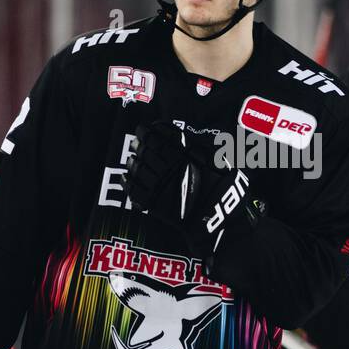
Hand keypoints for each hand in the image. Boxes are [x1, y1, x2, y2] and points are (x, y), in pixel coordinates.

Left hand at [123, 120, 263, 261]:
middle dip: (139, 145)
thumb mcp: (219, 161)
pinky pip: (134, 190)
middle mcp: (168, 166)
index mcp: (184, 154)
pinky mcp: (154, 203)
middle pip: (146, 150)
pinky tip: (125, 178)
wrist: (217, 219)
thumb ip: (201, 147)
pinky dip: (127, 183)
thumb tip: (185, 137)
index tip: (144, 129)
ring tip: (130, 159)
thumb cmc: (223, 189)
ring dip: (132, 162)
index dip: (149, 131)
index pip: (160, 137)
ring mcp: (159, 184)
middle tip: (135, 142)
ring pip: (138, 168)